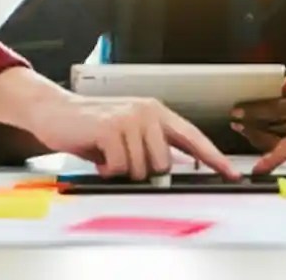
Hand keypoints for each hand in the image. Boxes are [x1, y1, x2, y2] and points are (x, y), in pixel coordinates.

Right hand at [25, 94, 239, 180]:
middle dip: (143, 171)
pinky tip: (99, 157)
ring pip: (142, 168)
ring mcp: (130, 118)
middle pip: (164, 163)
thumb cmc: (90, 127)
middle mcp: (147, 112)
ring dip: (122, 171)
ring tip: (108, 156)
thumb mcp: (126, 133)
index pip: (193, 137)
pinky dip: (108, 170)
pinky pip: (121, 167)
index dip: (213, 158)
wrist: (54, 111)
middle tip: (122, 162)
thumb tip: (173, 171)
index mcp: (155, 112)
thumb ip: (151, 147)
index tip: (231, 174)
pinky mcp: (111, 128)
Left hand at [230, 75, 285, 151]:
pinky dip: (260, 144)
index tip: (238, 109)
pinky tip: (250, 136)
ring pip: (274, 140)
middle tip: (235, 118)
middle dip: (251, 122)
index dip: (256, 109)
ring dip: (253, 134)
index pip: (278, 107)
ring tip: (239, 126)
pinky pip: (277, 151)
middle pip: (273, 125)